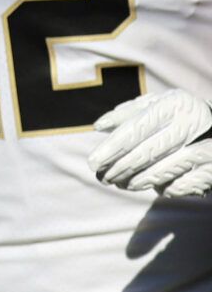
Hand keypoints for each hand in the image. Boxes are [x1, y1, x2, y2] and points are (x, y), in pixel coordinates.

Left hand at [88, 90, 211, 196]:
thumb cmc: (177, 118)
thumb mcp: (155, 107)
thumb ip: (126, 115)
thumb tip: (99, 127)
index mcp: (175, 103)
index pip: (136, 128)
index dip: (112, 148)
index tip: (92, 162)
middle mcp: (194, 122)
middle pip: (148, 151)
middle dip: (121, 168)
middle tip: (102, 178)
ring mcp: (209, 147)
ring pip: (164, 170)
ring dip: (137, 181)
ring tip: (120, 184)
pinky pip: (182, 184)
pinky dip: (163, 188)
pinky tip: (153, 186)